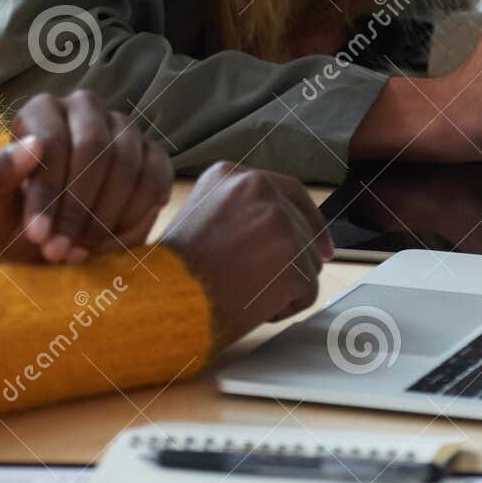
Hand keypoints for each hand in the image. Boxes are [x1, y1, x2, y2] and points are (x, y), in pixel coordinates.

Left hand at [0, 91, 173, 265]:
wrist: (54, 245)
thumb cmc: (15, 224)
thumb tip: (32, 145)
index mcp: (41, 111)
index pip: (51, 141)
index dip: (46, 193)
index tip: (38, 237)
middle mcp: (85, 109)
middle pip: (94, 148)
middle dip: (77, 208)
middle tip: (61, 251)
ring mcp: (124, 129)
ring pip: (127, 164)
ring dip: (105, 217)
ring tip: (82, 249)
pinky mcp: (153, 155)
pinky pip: (156, 179)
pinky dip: (135, 218)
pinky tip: (110, 241)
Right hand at [159, 162, 333, 348]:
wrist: (160, 302)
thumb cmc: (173, 272)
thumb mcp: (199, 216)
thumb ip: (239, 210)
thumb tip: (281, 227)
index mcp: (230, 175)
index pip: (288, 191)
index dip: (308, 219)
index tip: (321, 243)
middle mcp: (258, 189)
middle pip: (303, 227)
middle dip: (296, 259)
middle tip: (274, 284)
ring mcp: (279, 224)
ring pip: (309, 261)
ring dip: (286, 285)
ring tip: (244, 293)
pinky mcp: (293, 261)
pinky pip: (308, 291)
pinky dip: (287, 307)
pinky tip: (252, 306)